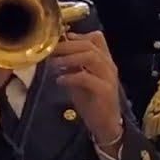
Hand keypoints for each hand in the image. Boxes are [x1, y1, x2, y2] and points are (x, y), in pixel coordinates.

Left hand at [51, 32, 123, 149]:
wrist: (106, 124)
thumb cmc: (92, 102)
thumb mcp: (80, 80)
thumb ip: (73, 66)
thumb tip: (56, 53)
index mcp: (104, 61)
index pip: (97, 38)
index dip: (77, 35)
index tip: (59, 39)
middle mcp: (109, 66)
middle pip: (90, 45)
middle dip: (67, 45)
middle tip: (50, 50)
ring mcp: (108, 77)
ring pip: (91, 57)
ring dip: (69, 58)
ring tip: (53, 63)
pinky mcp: (104, 90)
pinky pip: (86, 78)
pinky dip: (71, 76)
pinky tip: (60, 80)